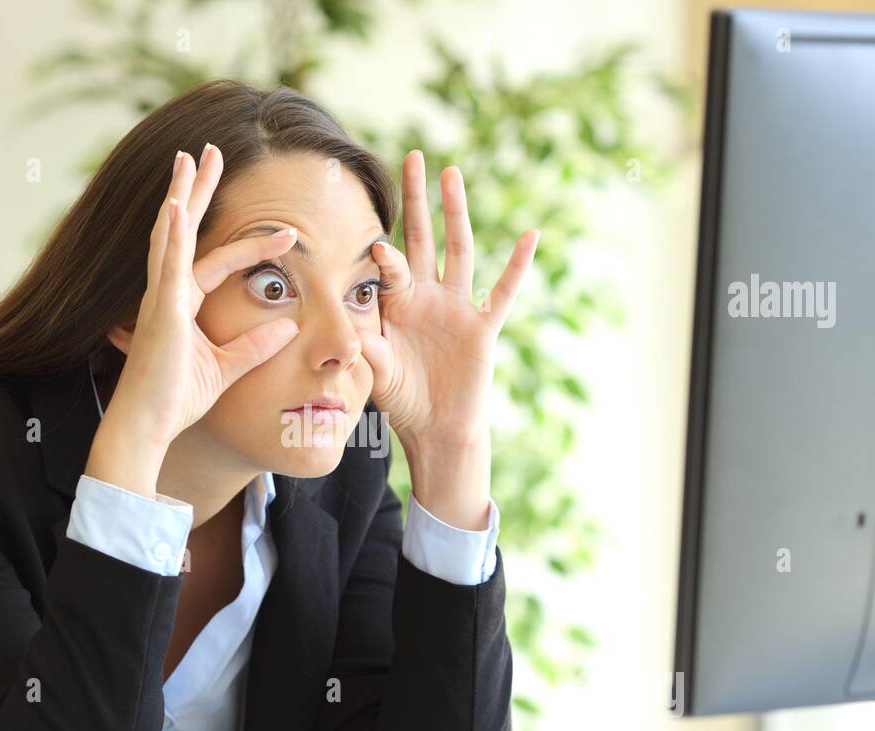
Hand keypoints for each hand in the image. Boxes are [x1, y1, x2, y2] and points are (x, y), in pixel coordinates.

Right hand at [104, 143, 302, 449]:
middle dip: (196, 191)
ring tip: (189, 158)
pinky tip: (177, 206)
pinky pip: (167, 266)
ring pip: (170, 235)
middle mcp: (166, 294)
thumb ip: (257, 346)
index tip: (288, 234)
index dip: (252, 246)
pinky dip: (171, 234)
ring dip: (181, 195)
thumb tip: (289, 326)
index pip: (218, 262)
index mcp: (181, 304)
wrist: (148, 427)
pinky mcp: (160, 312)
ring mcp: (160, 299)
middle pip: (183, 231)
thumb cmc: (176, 400)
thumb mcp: (227, 368)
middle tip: (207, 152)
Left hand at [356, 150, 539, 451]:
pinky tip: (530, 235)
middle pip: (424, 237)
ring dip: (456, 212)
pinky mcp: (483, 326)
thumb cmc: (402, 400)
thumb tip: (344, 321)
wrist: (436, 430)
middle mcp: (427, 296)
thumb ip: (364, 344)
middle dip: (419, 199)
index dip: (383, 255)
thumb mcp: (375, 371)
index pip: (389, 266)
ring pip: (460, 249)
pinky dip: (517, 265)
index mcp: (397, 304)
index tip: (376, 244)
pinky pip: (503, 291)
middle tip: (413, 156)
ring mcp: (457, 307)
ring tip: (452, 175)